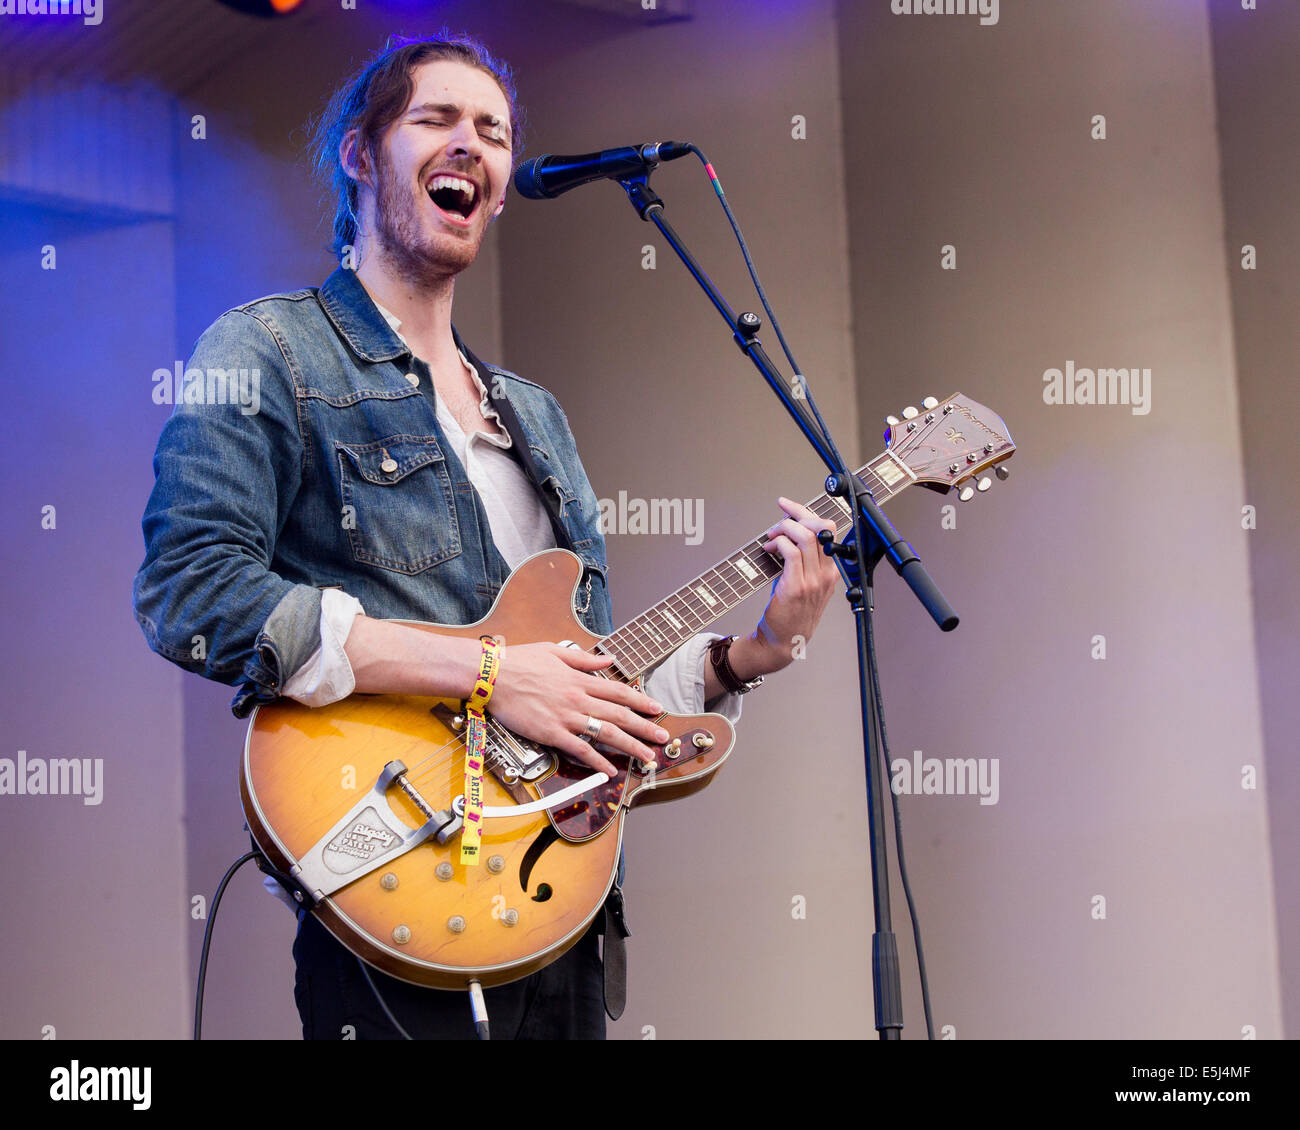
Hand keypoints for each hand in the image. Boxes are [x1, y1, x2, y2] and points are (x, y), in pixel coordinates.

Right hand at [486, 642, 667, 776]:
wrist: (492, 675)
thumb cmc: (519, 661)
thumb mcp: (554, 650)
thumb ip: (583, 658)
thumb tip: (607, 659)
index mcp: (579, 679)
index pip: (619, 692)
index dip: (640, 701)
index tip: (656, 709)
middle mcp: (578, 699)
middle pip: (620, 715)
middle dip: (645, 728)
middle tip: (662, 738)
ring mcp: (566, 717)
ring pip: (606, 734)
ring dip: (630, 746)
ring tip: (646, 757)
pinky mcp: (551, 733)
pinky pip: (580, 750)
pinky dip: (597, 762)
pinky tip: (610, 771)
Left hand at [745, 495, 839, 672]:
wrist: (784, 642)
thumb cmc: (790, 612)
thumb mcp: (804, 583)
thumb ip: (801, 559)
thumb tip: (787, 530)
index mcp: (831, 571)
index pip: (827, 530)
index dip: (806, 512)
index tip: (788, 506)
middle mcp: (826, 574)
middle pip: (820, 528)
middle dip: (796, 515)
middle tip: (778, 521)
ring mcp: (813, 581)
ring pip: (805, 536)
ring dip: (784, 529)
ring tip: (771, 536)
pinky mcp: (796, 587)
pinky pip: (790, 552)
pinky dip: (778, 543)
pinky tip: (769, 548)